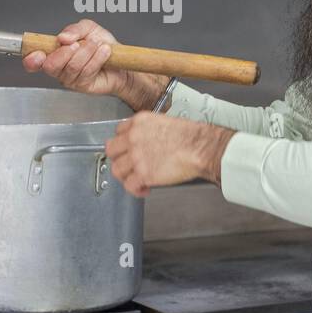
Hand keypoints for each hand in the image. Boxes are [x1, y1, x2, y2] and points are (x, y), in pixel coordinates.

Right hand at [22, 18, 167, 107]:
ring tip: (97, 45)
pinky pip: (86, 72)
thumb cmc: (102, 45)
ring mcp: (70, 79)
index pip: (34, 61)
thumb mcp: (89, 29)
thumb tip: (62, 37)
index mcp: (55, 52)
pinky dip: (97, 59)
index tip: (37, 54)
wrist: (121, 61)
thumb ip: (74, 30)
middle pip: (51, 65)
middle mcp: (59, 68)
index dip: (32, 59)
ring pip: (71, 67)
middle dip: (65, 52)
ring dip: (86, 52)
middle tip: (78, 44)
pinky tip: (104, 52)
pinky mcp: (83, 86)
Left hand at [104, 112, 235, 196]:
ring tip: (135, 180)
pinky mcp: (143, 173)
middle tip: (127, 166)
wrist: (200, 147)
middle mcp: (134, 137)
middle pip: (112, 150)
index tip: (128, 150)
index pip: (119, 131)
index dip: (124, 143)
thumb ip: (150, 131)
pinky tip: (144, 189)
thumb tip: (146, 142)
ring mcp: (136, 156)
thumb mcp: (165, 122)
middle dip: (119, 159)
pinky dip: (135, 190)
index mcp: (139, 122)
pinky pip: (129, 185)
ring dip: (125, 177)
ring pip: (117, 169)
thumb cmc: (191, 136)